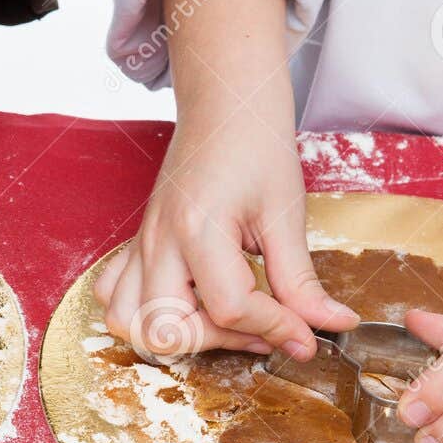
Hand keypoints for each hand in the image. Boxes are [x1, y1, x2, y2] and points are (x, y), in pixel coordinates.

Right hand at [93, 112, 356, 360]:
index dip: (275, 329)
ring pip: (128, 323)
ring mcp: (142, 245)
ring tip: (219, 321)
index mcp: (198, 229)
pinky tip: (184, 304)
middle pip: (168, 330)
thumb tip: (329, 324)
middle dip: (221, 340)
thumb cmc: (256, 145)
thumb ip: (301, 280)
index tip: (307, 335)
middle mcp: (159, 242)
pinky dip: (142, 314)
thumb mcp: (286, 214)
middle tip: (264, 327)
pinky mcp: (137, 244)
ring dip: (173, 335)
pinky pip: (113, 296)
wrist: (225, 102)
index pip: (230, 308)